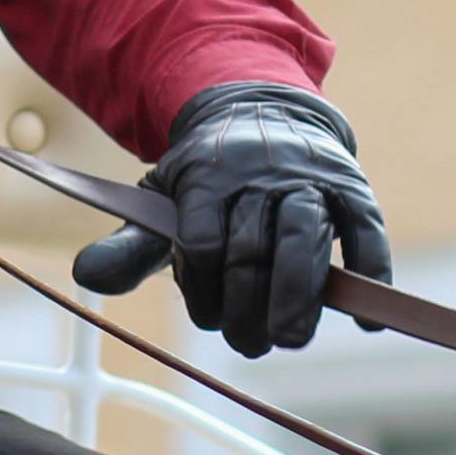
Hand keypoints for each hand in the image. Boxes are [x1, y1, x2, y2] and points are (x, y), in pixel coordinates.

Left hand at [69, 83, 391, 355]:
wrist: (261, 111)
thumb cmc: (207, 179)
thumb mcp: (162, 202)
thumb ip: (131, 245)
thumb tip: (85, 278)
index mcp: (206, 178)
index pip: (204, 241)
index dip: (204, 285)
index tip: (207, 312)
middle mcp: (259, 176)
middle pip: (254, 247)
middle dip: (249, 303)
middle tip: (248, 342)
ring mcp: (309, 181)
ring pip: (306, 237)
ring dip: (299, 295)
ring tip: (290, 337)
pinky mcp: (352, 190)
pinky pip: (366, 232)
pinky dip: (370, 274)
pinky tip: (366, 322)